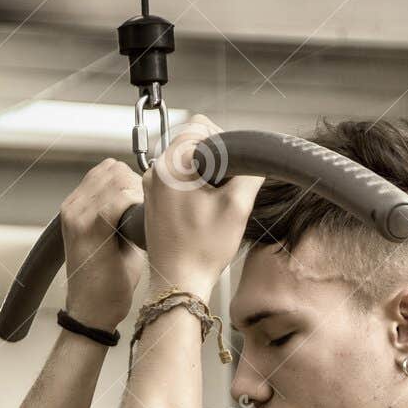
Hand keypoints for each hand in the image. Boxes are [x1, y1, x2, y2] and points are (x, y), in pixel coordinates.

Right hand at [60, 159, 145, 331]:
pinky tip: (141, 227)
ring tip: (144, 222)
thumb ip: (127, 216)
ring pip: (117, 179)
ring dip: (137, 196)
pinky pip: (117, 200)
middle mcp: (73, 205)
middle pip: (114, 169)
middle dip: (137, 185)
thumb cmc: (109, 282)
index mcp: (77, 205)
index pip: (109, 169)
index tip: (146, 204)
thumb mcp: (117, 240)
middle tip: (148, 214)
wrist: (92, 313)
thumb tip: (151, 202)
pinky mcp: (86, 228)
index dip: (133, 181)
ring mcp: (77, 215)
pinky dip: (134, 207)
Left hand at [144, 113, 263, 298]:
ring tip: (214, 200)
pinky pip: (175, 178)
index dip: (224, 139)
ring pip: (183, 159)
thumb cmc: (202, 251)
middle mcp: (155, 170)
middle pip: (190, 140)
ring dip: (203, 171)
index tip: (233, 165)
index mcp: (172, 165)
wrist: (179, 283)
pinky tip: (202, 209)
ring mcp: (150, 185)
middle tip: (226, 185)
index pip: (200, 125)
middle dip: (214, 156)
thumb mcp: (237, 208)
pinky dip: (191, 185)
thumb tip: (257, 159)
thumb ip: (250, 173)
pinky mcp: (152, 199)